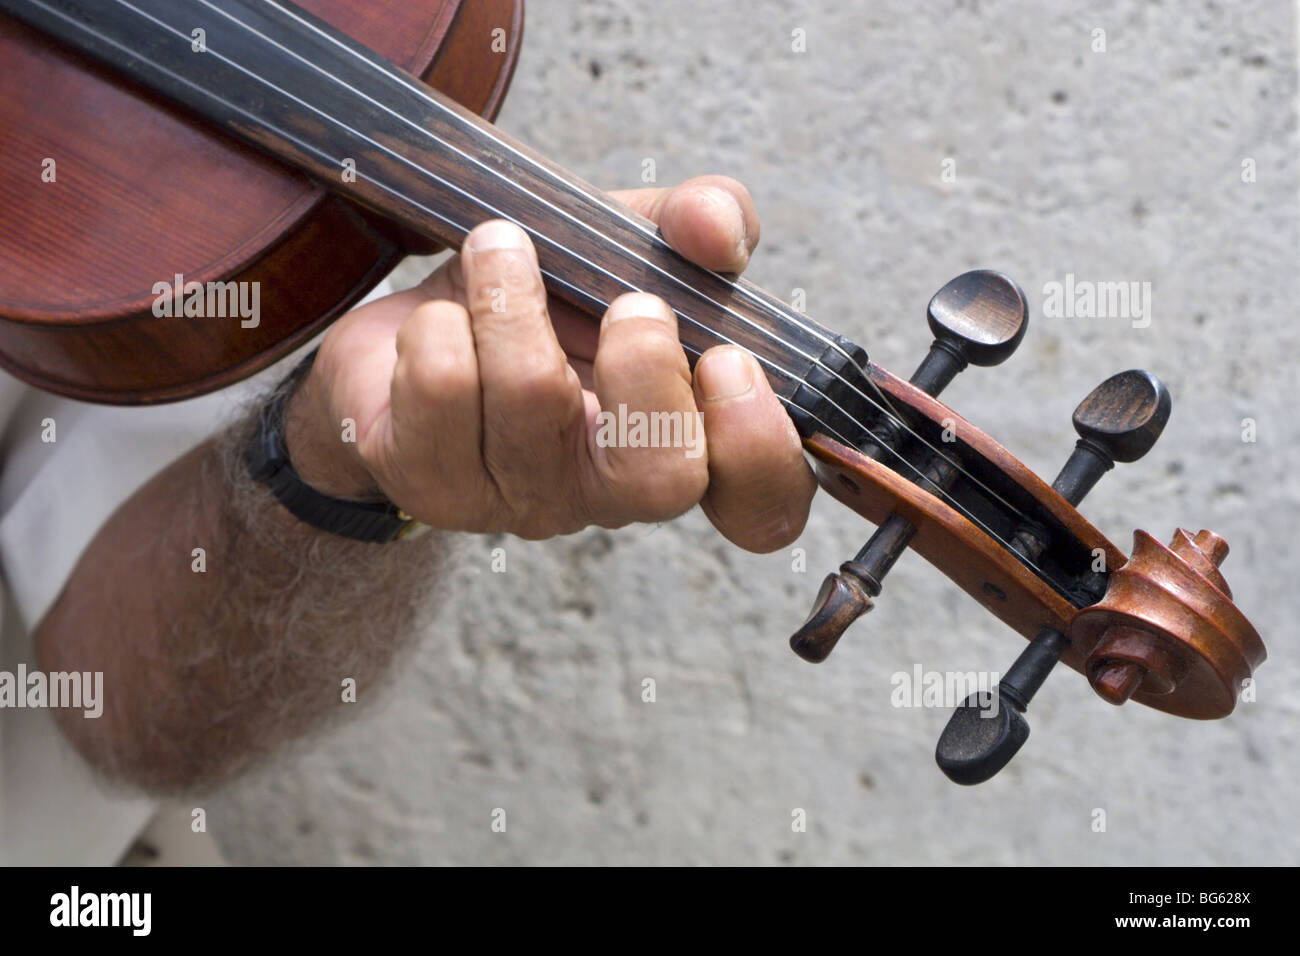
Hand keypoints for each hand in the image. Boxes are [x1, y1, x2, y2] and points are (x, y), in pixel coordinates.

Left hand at [287, 176, 816, 549]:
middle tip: (624, 303)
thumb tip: (717, 229)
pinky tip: (441, 318)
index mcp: (679, 443)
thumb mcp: (633, 244)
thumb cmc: (547, 298)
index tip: (727, 358)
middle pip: (658, 481)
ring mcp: (516, 497)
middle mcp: (605, 491)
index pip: (760, 505)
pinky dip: (440, 323)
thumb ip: (697, 223)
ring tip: (499, 250)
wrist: (418, 323)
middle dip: (643, 369)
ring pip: (530, 400)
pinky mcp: (429, 483)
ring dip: (512, 294)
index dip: (761, 449)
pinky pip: (443, 388)